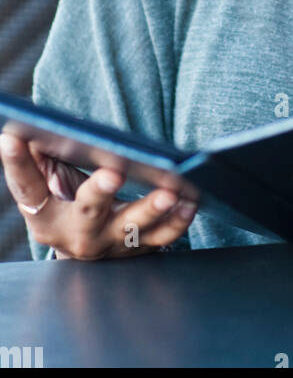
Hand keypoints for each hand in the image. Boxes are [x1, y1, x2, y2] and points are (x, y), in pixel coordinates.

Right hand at [0, 132, 197, 259]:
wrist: (86, 252)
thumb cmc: (66, 204)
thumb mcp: (46, 186)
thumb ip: (37, 159)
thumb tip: (24, 125)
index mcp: (45, 217)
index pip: (27, 189)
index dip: (17, 164)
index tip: (11, 136)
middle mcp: (76, 235)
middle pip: (87, 212)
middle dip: (99, 193)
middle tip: (113, 173)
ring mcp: (110, 245)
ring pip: (131, 229)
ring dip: (152, 210)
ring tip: (170, 191)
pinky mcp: (138, 249)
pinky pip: (162, 238)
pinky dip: (178, 221)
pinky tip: (190, 202)